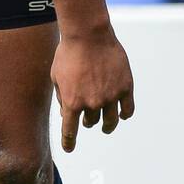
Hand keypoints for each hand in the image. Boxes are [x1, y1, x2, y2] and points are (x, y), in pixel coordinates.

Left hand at [51, 27, 133, 152]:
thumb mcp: (56, 76)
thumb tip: (67, 111)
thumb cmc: (68, 53)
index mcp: (71, 102)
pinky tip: (122, 115)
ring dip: (107, 125)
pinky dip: (124, 115)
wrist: (88, 34)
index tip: (69, 149)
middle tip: (87, 119)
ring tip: (106, 126)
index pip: (70, 131)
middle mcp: (92, 103)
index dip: (69, 142)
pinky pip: (127, 110)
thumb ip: (61, 96)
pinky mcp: (125, 88)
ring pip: (110, 121)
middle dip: (87, 122)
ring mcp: (110, 97)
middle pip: (90, 122)